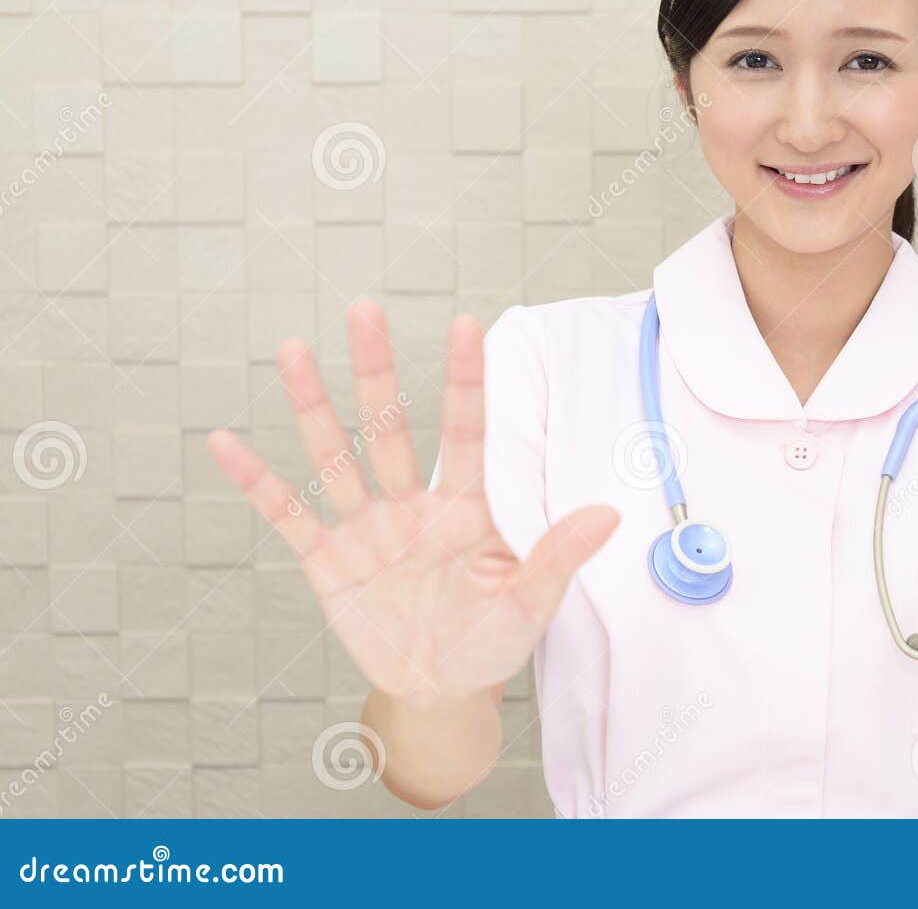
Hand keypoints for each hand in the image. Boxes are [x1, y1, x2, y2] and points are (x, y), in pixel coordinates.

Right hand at [207, 301, 619, 704]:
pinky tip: (227, 444)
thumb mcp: (533, 603)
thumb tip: (610, 514)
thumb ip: (560, 554)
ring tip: (293, 351)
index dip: (465, 380)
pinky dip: (258, 483)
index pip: (467, 432)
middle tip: (364, 309)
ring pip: (336, 457)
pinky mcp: (330, 563)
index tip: (467, 324)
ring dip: (313, 406)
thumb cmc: (494, 640)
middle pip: (391, 427)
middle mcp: (412, 506)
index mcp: (466, 509)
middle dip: (377, 370)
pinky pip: (289, 517)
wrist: (442, 688)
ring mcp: (368, 530)